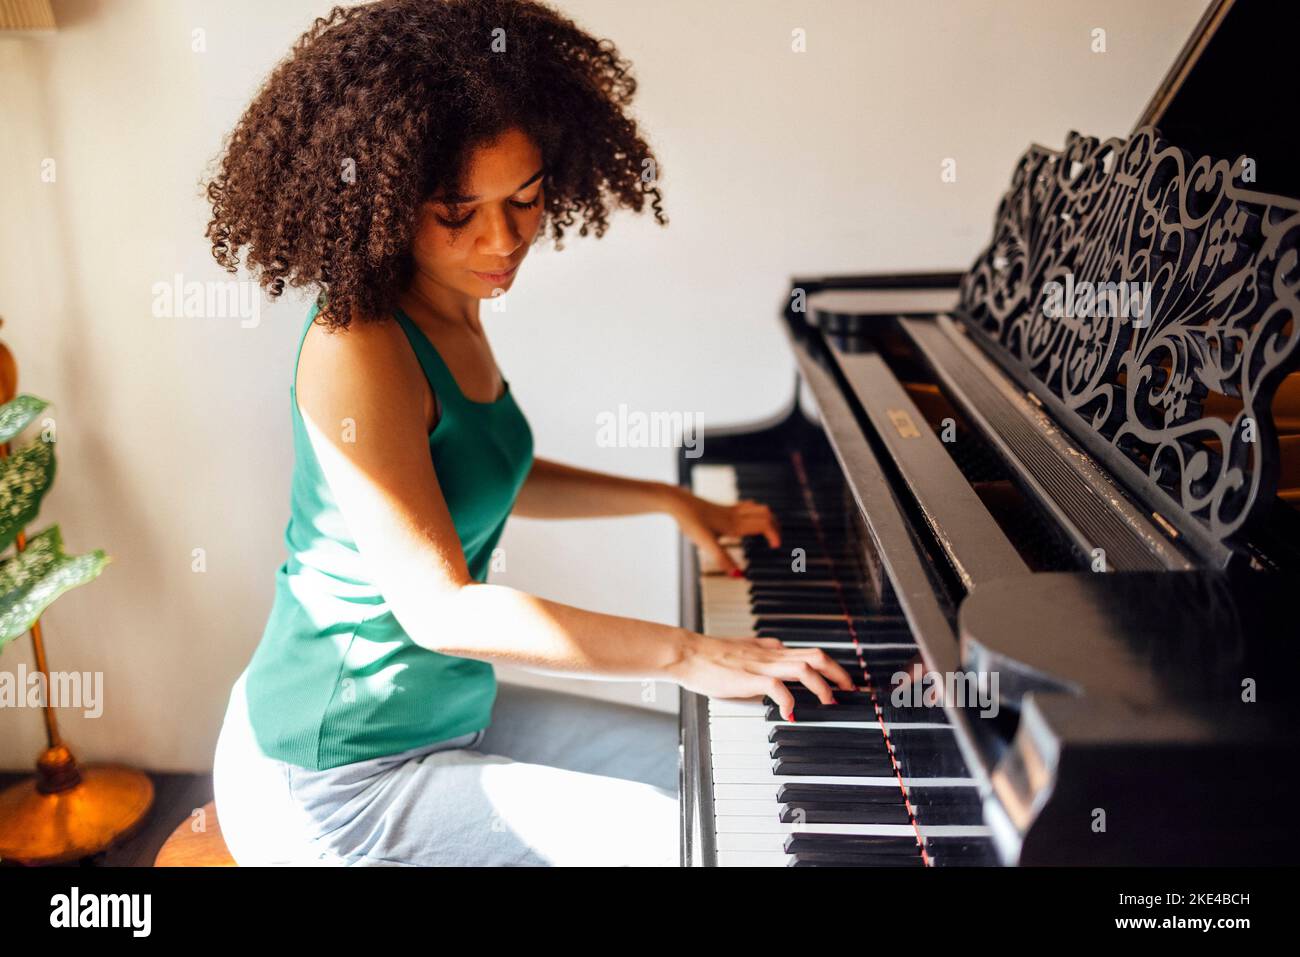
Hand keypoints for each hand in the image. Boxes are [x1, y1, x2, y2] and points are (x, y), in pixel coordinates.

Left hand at [666, 487, 780, 574]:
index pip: (765, 524)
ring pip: (757, 508)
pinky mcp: (722, 508)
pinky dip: (754, 513)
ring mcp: (729, 510)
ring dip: (767, 518)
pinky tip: (747, 521)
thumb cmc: (690, 520)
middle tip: (775, 542)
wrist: (677, 502)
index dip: (775, 535)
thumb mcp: (706, 543)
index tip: (776, 547)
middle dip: (775, 527)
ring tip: (768, 531)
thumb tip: (738, 576)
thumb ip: (723, 559)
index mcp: (735, 524)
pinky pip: (745, 507)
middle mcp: (736, 515)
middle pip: (766, 514)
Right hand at [667, 633, 855, 719]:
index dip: (830, 667)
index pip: (809, 653)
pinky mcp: (750, 678)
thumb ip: (762, 651)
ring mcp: (762, 666)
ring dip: (822, 686)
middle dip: (838, 673)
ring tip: (830, 702)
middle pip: (816, 656)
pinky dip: (789, 700)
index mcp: (771, 649)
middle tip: (850, 690)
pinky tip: (791, 713)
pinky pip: (777, 687)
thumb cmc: (711, 655)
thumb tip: (777, 650)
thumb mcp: (744, 649)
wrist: (688, 653)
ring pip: (804, 668)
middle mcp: (772, 655)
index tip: (841, 682)